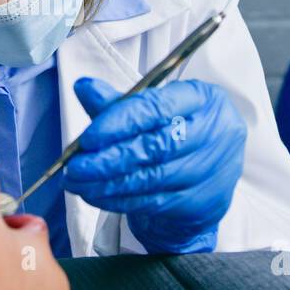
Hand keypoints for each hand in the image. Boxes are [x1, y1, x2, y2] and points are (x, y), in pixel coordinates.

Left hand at [62, 77, 246, 253]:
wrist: (210, 174)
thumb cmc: (177, 131)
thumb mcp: (153, 109)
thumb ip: (119, 102)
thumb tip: (84, 87)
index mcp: (203, 98)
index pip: (158, 107)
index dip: (120, 122)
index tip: (87, 138)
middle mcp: (214, 132)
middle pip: (156, 147)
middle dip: (109, 159)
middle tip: (75, 166)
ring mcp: (211, 170)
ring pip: (152, 178)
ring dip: (108, 183)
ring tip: (77, 183)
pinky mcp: (202, 202)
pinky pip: (153, 202)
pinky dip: (119, 199)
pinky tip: (96, 195)